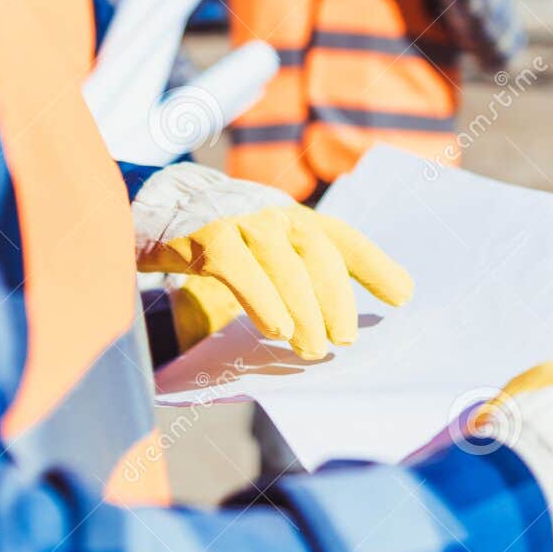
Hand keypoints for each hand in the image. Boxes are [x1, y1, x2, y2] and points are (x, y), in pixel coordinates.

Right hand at [133, 163, 412, 360]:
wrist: (149, 203)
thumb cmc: (215, 235)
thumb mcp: (262, 247)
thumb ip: (294, 272)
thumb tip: (333, 322)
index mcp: (290, 216)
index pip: (340, 236)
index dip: (374, 263)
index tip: (403, 296)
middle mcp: (271, 212)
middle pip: (317, 250)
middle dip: (337, 296)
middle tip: (346, 339)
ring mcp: (238, 220)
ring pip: (282, 262)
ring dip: (304, 308)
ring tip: (315, 348)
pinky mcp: (203, 235)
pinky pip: (239, 269)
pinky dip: (262, 299)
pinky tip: (277, 330)